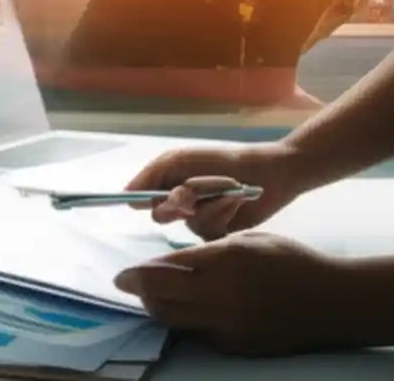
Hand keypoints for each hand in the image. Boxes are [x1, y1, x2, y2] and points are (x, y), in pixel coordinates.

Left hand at [114, 232, 350, 355]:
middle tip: (127, 284)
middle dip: (138, 291)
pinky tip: (184, 309)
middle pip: (161, 299)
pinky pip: (198, 333)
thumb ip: (207, 252)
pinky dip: (184, 320)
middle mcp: (223, 297)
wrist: (335, 301)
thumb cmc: (291, 261)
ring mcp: (230, 326)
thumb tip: (170, 263)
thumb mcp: (247, 241)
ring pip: (175, 320)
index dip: (139, 271)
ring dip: (157, 308)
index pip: (165, 269)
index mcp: (226, 263)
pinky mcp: (238, 346)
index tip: (123, 272)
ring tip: (151, 296)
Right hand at [124, 144, 302, 239]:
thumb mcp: (181, 159)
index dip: (143, 200)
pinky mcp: (220, 233)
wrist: (268, 171)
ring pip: (188, 224)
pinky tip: (235, 203)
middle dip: (177, 202)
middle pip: (161, 215)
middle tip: (192, 195)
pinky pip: (210, 234)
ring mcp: (200, 220)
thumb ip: (152, 174)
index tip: (146, 199)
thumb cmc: (221, 161)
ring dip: (208, 204)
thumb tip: (126, 195)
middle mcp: (180, 205)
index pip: (142, 199)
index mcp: (167, 185)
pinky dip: (223, 214)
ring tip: (227, 190)